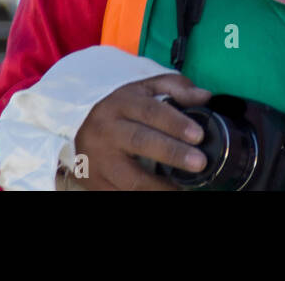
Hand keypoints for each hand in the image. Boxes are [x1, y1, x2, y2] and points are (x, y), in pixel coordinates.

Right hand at [70, 72, 211, 190]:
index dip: (175, 123)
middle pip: (140, 141)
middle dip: (172, 153)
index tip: (198, 135)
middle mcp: (107, 130)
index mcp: (120, 103)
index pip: (150, 111)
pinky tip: (163, 194)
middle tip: (200, 162)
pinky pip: (122, 195)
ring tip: (184, 188)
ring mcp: (99, 159)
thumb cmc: (121, 107)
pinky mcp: (95, 183)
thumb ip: (176, 88)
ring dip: (160, 187)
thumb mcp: (145, 88)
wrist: (80, 125)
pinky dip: (145, 197)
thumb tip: (204, 96)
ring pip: (131, 177)